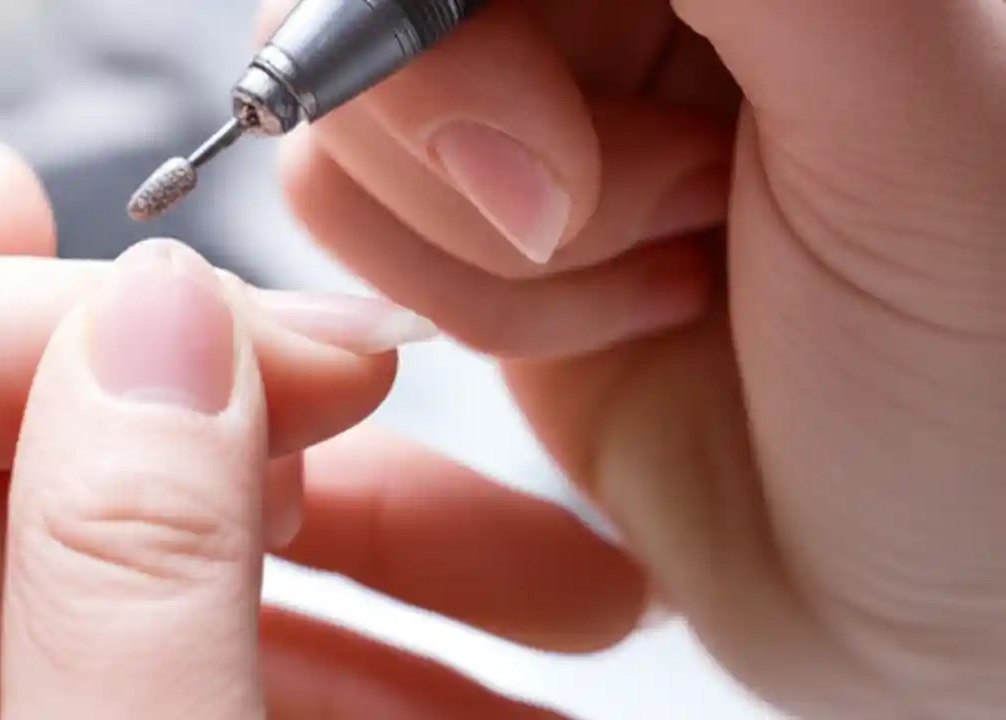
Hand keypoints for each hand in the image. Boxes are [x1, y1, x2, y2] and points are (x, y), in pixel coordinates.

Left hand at [0, 139, 437, 715]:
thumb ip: (125, 572)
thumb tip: (167, 322)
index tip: (205, 305)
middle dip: (220, 421)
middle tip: (362, 389)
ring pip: (102, 568)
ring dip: (338, 561)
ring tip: (535, 573)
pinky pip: (156, 660)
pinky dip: (322, 659)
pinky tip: (475, 681)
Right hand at [271, 0, 1005, 714]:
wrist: (927, 579)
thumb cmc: (987, 382)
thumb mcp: (914, 107)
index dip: (451, 19)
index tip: (550, 138)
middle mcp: (623, 8)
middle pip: (387, 5)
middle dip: (489, 129)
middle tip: (684, 199)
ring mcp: (533, 110)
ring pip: (346, 114)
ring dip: (494, 240)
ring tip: (681, 265)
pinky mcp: (471, 230)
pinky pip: (346, 216)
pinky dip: (466, 297)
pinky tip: (633, 309)